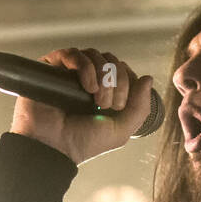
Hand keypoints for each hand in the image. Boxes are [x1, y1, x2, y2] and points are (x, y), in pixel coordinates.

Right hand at [9, 48, 154, 165]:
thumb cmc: (83, 142)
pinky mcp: (52, 68)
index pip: (123, 71)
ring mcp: (70, 72)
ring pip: (95, 55)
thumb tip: (147, 78)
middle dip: (118, 81)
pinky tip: (88, 86)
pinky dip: (86, 67)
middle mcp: (88, 79)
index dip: (128, 82)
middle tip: (108, 105)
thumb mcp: (121, 130)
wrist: (54, 147)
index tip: (121, 105)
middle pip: (112, 61)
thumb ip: (140, 107)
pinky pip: (73, 54)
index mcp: (105, 92)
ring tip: (97, 99)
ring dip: (103, 75)